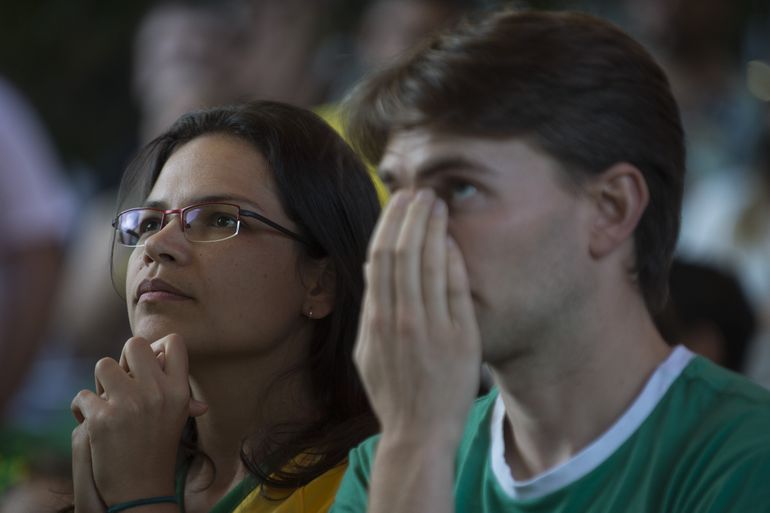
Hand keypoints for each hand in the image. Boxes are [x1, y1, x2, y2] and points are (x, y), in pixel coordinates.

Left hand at [71, 334, 206, 505]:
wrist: (141, 489)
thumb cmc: (158, 450)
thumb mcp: (177, 419)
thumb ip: (181, 396)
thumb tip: (185, 380)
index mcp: (179, 390)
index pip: (174, 342)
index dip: (157, 346)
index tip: (148, 363)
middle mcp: (157, 392)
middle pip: (134, 344)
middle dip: (123, 360)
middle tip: (121, 382)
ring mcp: (129, 404)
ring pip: (103, 365)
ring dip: (99, 383)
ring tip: (105, 402)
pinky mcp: (102, 418)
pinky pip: (82, 396)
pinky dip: (81, 409)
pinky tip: (91, 422)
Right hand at [354, 190, 481, 445]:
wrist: (417, 433)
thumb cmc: (392, 394)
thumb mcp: (367, 353)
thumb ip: (371, 312)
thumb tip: (373, 273)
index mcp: (374, 320)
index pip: (379, 258)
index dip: (389, 225)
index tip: (399, 203)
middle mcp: (398, 318)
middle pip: (402, 252)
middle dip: (410, 216)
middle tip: (421, 191)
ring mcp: (428, 327)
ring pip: (426, 264)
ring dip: (431, 228)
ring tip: (438, 203)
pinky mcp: (457, 338)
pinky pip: (454, 290)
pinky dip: (452, 261)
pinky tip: (454, 239)